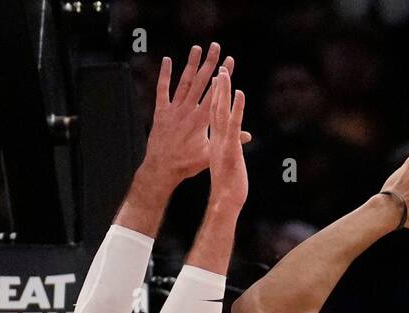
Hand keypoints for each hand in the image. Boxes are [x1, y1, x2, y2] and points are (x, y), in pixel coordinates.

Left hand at [140, 44, 248, 188]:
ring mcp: (173, 110)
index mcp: (201, 120)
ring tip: (197, 48)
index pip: (215, 93)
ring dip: (191, 64)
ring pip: (184, 82)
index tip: (229, 61)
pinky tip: (167, 60)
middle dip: (210, 63)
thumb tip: (248, 135)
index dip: (223, 76)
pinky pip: (162, 90)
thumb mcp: (210, 154)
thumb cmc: (187, 164)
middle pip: (201, 82)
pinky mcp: (160, 112)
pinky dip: (165, 75)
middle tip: (216, 47)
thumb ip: (229, 142)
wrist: (162, 169)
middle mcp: (188, 111)